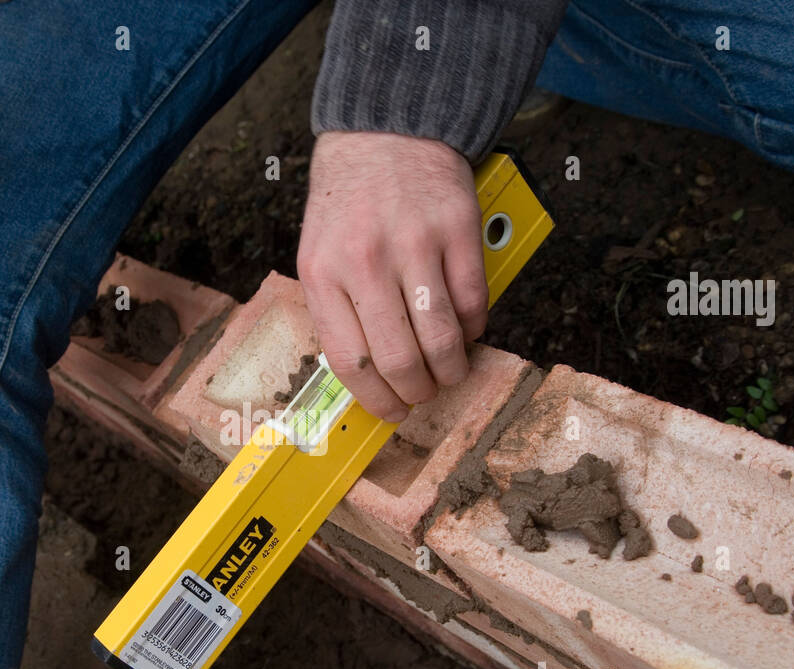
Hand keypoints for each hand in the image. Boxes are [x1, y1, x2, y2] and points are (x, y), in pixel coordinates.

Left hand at [297, 131, 488, 421]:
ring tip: (450, 372)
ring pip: (441, 338)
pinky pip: (473, 300)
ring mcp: (413, 244)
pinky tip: (466, 329)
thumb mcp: (319, 253)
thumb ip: (335, 309)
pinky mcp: (457, 228)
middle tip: (423, 395)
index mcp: (322, 274)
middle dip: (416, 392)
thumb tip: (364, 377)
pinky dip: (474, 327)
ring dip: (451, 369)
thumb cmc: (349, 202)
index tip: (391, 411)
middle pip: (398, 358)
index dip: (376, 399)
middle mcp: (365, 261)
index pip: (351, 361)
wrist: (383, 131)